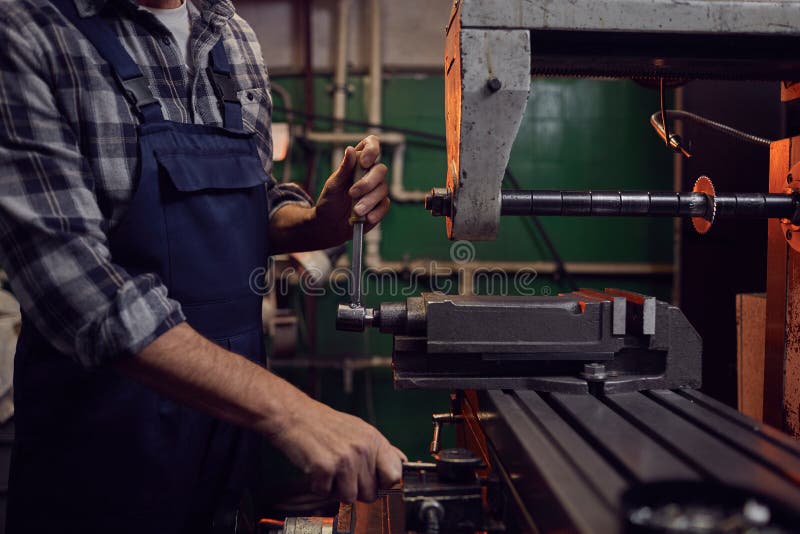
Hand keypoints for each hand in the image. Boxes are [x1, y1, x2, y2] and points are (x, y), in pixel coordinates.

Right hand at [270, 395, 406, 502]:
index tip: (375, 484)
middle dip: (355, 488)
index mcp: (374, 440)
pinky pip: (326, 494)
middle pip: (370, 493)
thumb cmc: (325, 424)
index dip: (384, 485)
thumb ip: (380, 449)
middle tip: (341, 471)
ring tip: (329, 469)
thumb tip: (402, 464)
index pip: (395, 475)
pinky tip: (315, 468)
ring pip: (350, 497)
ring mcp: (345, 459)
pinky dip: (318, 486)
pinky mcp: (326, 467)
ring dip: (336, 489)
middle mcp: (363, 449)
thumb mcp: (359, 430)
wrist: (294, 415)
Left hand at [312, 135, 390, 246]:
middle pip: (381, 169)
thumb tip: (350, 149)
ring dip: (369, 200)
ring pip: (383, 189)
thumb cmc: (330, 200)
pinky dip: (376, 212)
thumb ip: (344, 168)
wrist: (330, 224)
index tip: (364, 162)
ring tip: (356, 211)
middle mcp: (371, 173)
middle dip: (367, 182)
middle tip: (352, 193)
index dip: (372, 149)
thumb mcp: (333, 184)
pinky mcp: (380, 206)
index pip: (371, 145)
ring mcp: (377, 190)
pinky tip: (366, 218)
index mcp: (358, 162)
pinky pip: (385, 206)